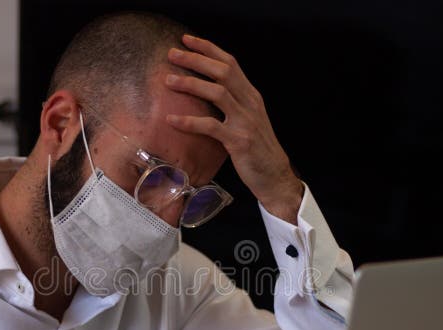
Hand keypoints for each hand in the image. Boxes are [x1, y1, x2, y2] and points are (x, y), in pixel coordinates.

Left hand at [165, 34, 303, 223]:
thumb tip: (206, 92)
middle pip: (223, 71)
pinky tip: (172, 119)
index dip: (208, 48)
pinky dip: (189, 121)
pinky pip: (211, 126)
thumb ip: (232, 104)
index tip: (186, 40)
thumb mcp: (248, 120)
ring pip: (217, 92)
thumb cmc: (256, 149)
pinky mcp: (239, 141)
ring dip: (191, 84)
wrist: (275, 176)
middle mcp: (250, 103)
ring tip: (168, 81)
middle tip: (171, 53)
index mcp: (251, 96)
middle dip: (196, 59)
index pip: (230, 63)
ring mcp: (246, 121)